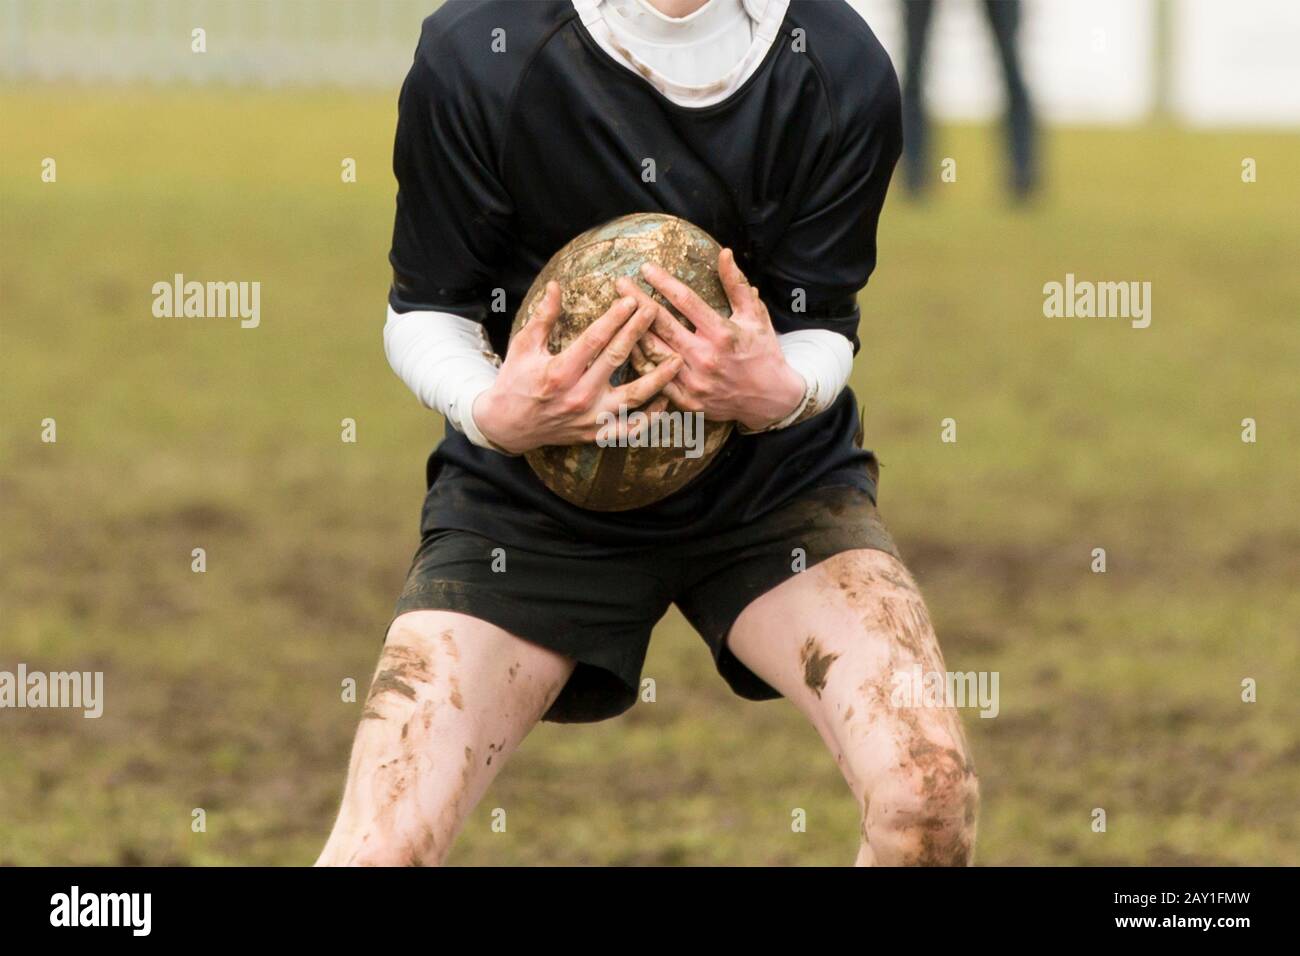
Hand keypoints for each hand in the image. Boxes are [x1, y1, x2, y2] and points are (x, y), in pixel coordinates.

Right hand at [472, 281, 681, 453]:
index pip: (595, 339)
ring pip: (632, 398)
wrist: (506, 426)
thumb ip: (544, 316)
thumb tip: (557, 285)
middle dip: (638, 332)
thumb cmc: (515, 380)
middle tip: (656, 312)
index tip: (632, 299)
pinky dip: (650, 419)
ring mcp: (589, 417)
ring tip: (677, 360)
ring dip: (657, 379)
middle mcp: (577, 396)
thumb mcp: (524, 345)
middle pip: (616, 359)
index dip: (615, 318)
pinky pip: (629, 430)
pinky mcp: (595, 434)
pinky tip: (666, 401)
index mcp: (559, 371)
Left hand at [618, 248, 805, 431]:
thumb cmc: (763, 352)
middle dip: (637, 301)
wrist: (771, 400)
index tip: (645, 268)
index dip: (663, 282)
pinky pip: (655, 379)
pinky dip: (640, 362)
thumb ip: (736, 284)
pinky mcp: (688, 400)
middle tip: (620, 284)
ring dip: (632, 331)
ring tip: (617, 312)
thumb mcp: (755, 315)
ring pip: (653, 352)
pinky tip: (627, 347)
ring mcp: (694, 381)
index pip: (685, 301)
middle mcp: (706, 357)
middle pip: (662, 324)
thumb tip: (724, 253)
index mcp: (722, 334)